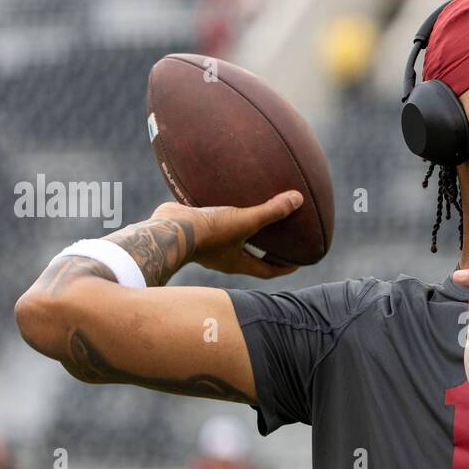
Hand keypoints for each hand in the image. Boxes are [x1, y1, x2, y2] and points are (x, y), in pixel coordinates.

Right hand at [158, 190, 303, 279]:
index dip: (285, 267)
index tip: (300, 261)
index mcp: (237, 263)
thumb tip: (298, 200)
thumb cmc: (208, 232)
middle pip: (252, 256)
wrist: (169, 228)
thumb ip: (271, 212)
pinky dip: (227, 214)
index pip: (267, 271)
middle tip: (284, 237)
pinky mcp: (198, 229)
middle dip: (268, 249)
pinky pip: (216, 223)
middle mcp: (224, 257)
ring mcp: (209, 244)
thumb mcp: (245, 221)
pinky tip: (231, 198)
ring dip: (246, 231)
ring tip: (260, 215)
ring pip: (233, 239)